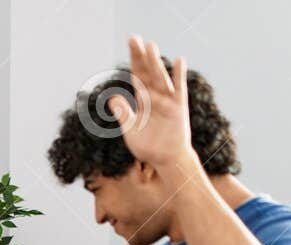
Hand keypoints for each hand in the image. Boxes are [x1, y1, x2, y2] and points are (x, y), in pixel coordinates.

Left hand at [108, 37, 197, 174]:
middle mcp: (155, 96)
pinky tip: (179, 60)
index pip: (137, 75)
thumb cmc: (149, 146)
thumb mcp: (131, 131)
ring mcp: (168, 101)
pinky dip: (179, 75)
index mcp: (143, 100)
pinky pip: (179, 89)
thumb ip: (123, 114)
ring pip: (160, 78)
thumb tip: (111, 97)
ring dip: (155, 63)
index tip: (130, 44)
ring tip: (150, 46)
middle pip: (147, 72)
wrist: (167, 160)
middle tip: (134, 38)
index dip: (133, 60)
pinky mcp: (179, 107)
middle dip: (140, 56)